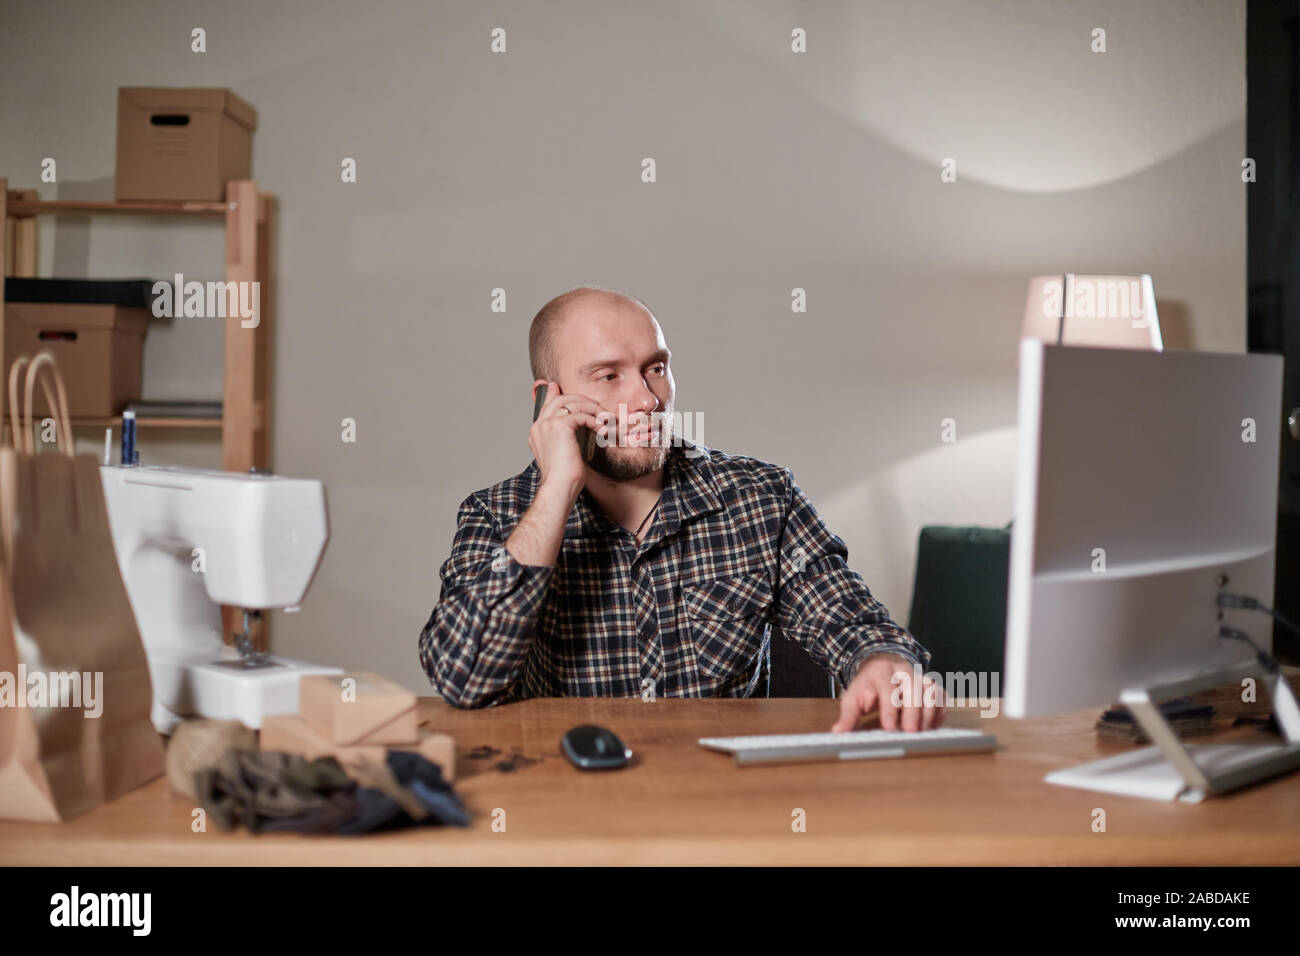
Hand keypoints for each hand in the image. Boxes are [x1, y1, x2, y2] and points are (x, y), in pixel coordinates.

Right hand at [528, 381, 605, 498]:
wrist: (560, 486)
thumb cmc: (564, 477)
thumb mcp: (566, 453)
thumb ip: (569, 437)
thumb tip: (585, 426)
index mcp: (537, 432)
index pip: (546, 405)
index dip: (554, 394)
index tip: (558, 387)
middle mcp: (539, 426)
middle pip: (560, 399)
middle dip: (582, 400)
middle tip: (598, 408)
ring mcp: (547, 424)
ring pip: (572, 403)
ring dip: (592, 408)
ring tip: (605, 418)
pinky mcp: (559, 425)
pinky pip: (580, 415)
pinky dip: (594, 420)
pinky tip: (602, 428)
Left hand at [831, 653, 945, 732]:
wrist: (882, 666)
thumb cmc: (868, 686)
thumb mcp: (853, 697)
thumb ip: (848, 715)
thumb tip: (838, 732)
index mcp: (880, 672)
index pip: (887, 688)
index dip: (889, 708)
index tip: (888, 727)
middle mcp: (903, 671)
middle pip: (913, 688)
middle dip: (913, 711)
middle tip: (910, 732)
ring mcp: (920, 676)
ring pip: (931, 690)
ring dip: (929, 712)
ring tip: (922, 731)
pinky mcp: (932, 685)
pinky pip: (942, 696)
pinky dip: (940, 711)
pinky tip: (931, 726)